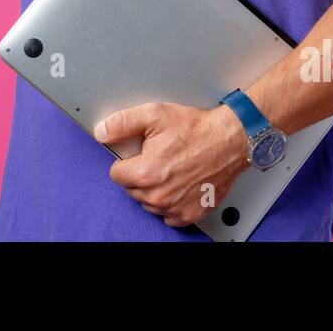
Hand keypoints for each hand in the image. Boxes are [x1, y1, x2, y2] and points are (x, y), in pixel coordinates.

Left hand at [96, 101, 250, 227]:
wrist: (230, 140)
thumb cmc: (197, 129)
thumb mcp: (155, 115)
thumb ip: (122, 123)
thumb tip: (101, 131)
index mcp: (146, 173)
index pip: (116, 175)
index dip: (126, 162)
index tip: (139, 155)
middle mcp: (160, 195)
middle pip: (132, 190)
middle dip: (140, 175)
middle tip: (159, 158)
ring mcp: (176, 207)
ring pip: (149, 203)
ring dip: (155, 190)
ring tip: (171, 169)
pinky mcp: (191, 214)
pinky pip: (169, 216)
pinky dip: (171, 203)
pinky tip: (179, 185)